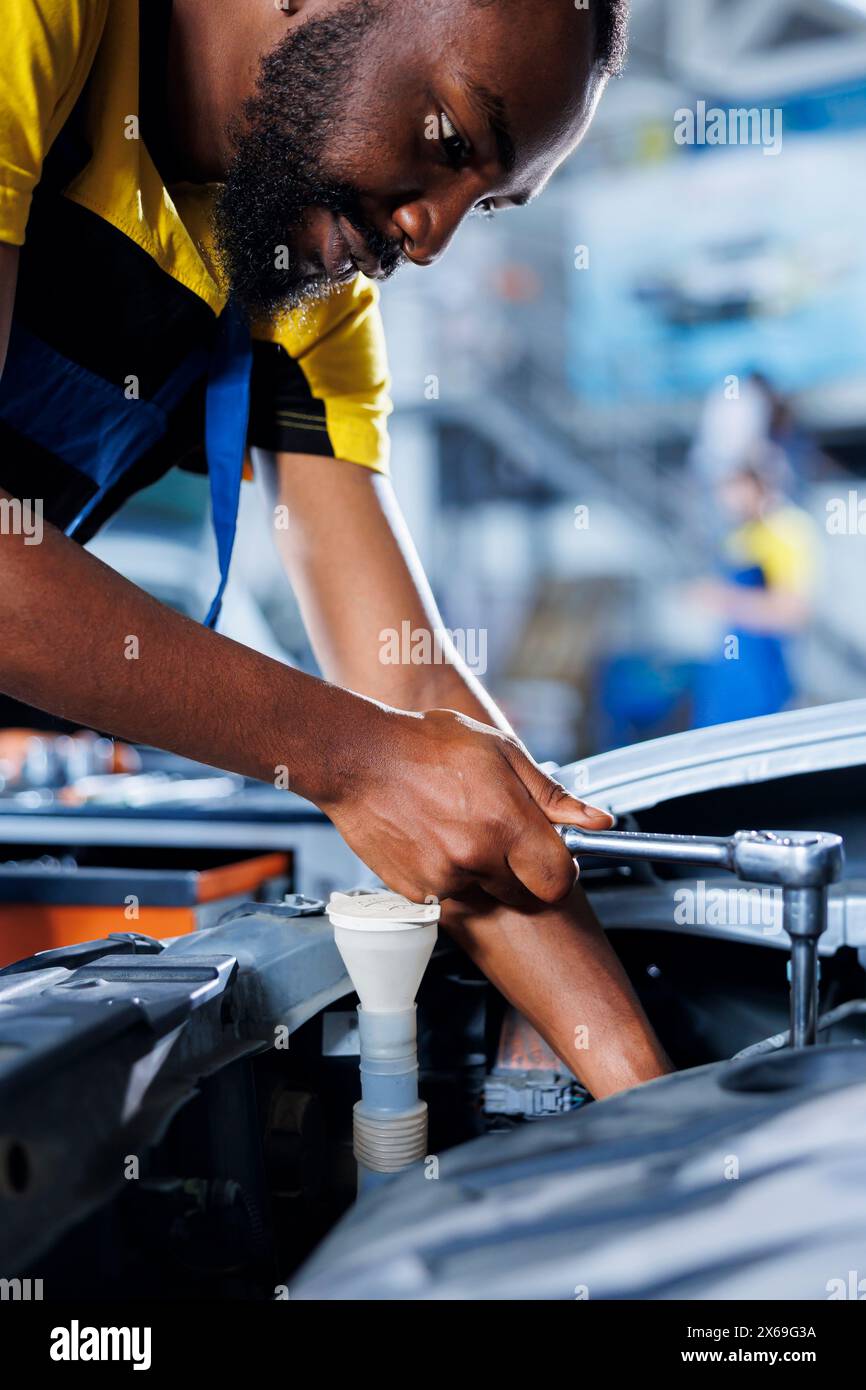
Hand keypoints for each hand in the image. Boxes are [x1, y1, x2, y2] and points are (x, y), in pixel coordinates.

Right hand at [318, 705, 612, 907]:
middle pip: (523, 891)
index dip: (561, 871)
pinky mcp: (416, 892)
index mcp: (505, 822)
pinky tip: (432, 835)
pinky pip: (449, 893)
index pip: (558, 880)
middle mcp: (475, 857)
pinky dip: (448, 872)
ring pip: (484, 891)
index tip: (554, 858)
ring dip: (480, 868)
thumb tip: (598, 821)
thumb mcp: (501, 753)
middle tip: (497, 830)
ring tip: (455, 824)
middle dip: (519, 867)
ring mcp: (443, 879)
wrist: (359, 758)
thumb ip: (552, 795)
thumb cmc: (425, 745)